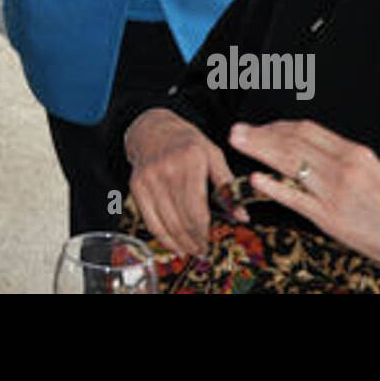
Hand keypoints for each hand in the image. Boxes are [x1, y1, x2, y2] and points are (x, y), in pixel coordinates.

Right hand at [125, 109, 242, 255]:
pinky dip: (162, 237)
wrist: (152, 129)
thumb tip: (242, 217)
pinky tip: (174, 245)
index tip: (212, 243)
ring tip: (191, 250)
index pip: (197, 208)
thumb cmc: (187, 143)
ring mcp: (149, 178)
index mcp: (191, 160)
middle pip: (182, 218)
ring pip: (166, 223)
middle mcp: (167, 169)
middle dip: (194, 240)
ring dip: (180, 243)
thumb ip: (227, 186)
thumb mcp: (213, 155)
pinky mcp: (137, 186)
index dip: (204, 231)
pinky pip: (150, 220)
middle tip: (203, 251)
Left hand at [230, 119, 379, 287]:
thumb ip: (343, 158)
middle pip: (293, 142)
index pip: (307, 130)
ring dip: (259, 152)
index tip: (259, 126)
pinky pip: (295, 199)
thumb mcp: (374, 171)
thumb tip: (310, 150)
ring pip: (289, 164)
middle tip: (237, 131)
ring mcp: (336, 193)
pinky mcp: (331, 219)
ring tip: (239, 144)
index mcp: (355, 153)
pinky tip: (255, 180)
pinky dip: (273, 187)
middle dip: (261, 135)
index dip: (277, 126)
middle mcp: (345, 168)